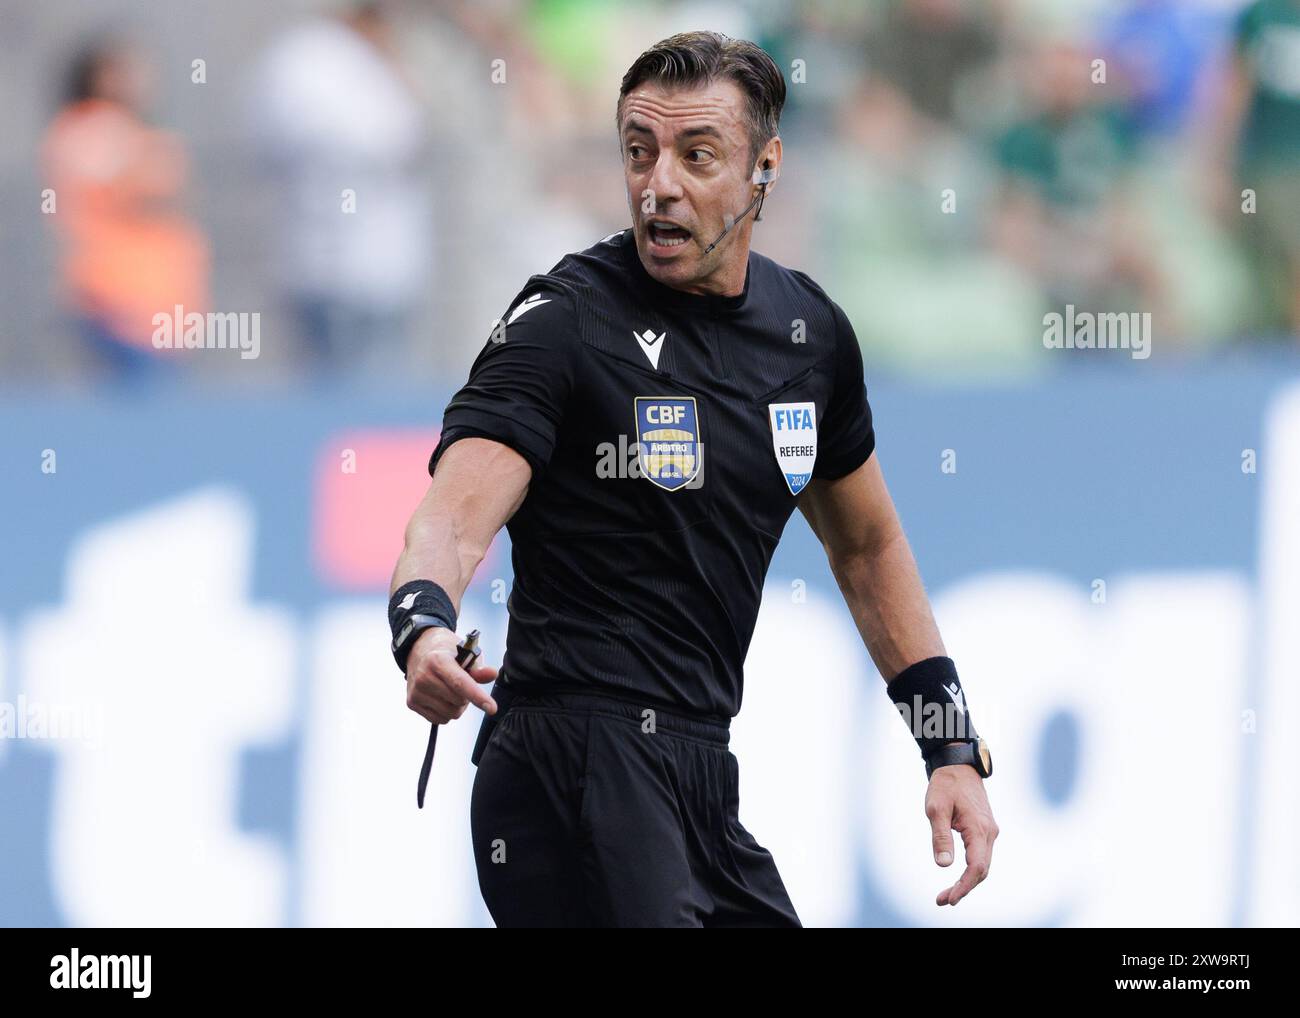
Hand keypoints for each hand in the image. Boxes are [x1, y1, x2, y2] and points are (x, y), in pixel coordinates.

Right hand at [404, 627, 497, 723]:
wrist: (419, 649)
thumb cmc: (445, 652)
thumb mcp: (465, 653)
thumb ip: (478, 668)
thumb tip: (492, 675)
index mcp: (438, 660)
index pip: (460, 683)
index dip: (478, 697)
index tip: (492, 708)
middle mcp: (424, 676)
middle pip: (459, 702)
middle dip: (467, 697)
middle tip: (463, 684)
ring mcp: (416, 692)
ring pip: (451, 714)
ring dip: (457, 706)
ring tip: (452, 691)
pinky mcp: (412, 703)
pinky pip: (440, 719)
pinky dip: (446, 712)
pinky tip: (442, 698)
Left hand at [925, 762, 997, 905]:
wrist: (958, 766)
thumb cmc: (946, 785)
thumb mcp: (936, 808)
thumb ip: (940, 836)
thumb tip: (943, 865)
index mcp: (979, 828)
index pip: (976, 867)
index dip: (964, 886)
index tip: (949, 899)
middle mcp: (989, 832)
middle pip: (981, 870)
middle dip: (964, 888)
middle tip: (942, 900)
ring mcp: (989, 831)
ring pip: (983, 864)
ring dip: (967, 881)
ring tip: (947, 895)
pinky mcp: (985, 829)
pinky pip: (981, 855)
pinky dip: (971, 870)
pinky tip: (958, 877)